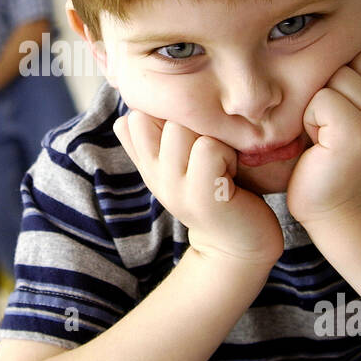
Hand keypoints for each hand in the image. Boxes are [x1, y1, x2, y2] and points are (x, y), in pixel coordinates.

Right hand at [112, 109, 283, 267]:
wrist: (237, 245)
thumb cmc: (215, 196)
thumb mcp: (176, 168)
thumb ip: (152, 145)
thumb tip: (123, 118)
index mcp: (148, 166)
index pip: (133, 120)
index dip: (166, 115)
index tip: (189, 138)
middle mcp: (155, 176)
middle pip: (158, 118)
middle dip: (190, 124)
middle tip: (209, 151)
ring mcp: (174, 188)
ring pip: (179, 129)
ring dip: (209, 137)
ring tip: (220, 162)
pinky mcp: (200, 196)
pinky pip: (208, 147)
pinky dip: (226, 153)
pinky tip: (230, 174)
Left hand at [286, 47, 360, 229]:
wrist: (338, 214)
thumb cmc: (335, 162)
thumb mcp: (359, 117)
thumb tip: (337, 33)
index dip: (347, 80)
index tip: (344, 118)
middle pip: (353, 61)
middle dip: (331, 90)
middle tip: (332, 130)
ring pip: (336, 76)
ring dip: (319, 105)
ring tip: (327, 137)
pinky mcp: (358, 131)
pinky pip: (322, 98)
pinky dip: (310, 119)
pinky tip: (319, 146)